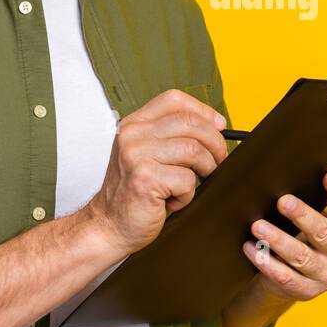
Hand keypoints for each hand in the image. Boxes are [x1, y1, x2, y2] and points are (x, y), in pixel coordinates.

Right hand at [87, 89, 228, 256]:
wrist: (108, 226)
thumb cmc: (134, 194)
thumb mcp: (148, 155)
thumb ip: (171, 137)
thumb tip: (217, 126)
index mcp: (134, 124)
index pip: (174, 100)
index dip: (202, 111)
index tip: (219, 126)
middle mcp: (132, 135)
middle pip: (191, 123)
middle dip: (215, 144)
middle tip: (218, 162)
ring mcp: (136, 155)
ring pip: (194, 150)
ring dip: (203, 170)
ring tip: (190, 185)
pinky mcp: (145, 179)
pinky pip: (187, 180)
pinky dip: (187, 195)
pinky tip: (171, 202)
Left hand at [241, 167, 326, 301]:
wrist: (292, 281)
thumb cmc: (302, 239)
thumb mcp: (311, 222)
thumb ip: (308, 204)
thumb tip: (283, 175)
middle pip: (322, 232)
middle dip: (302, 215)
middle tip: (283, 200)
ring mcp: (325, 275)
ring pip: (301, 256)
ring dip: (278, 239)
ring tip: (258, 226)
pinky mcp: (306, 291)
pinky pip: (284, 276)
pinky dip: (266, 262)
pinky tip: (250, 248)